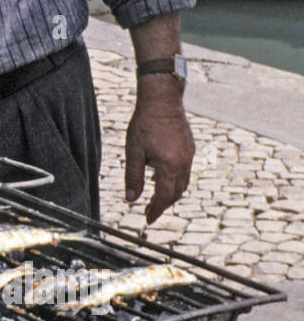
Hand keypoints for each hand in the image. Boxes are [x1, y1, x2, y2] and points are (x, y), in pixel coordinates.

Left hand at [124, 86, 194, 223]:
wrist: (162, 101)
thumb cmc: (145, 124)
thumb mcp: (134, 152)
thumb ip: (133, 177)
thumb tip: (131, 199)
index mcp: (169, 167)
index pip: (164, 197)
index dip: (156, 210)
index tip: (148, 220)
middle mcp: (183, 164)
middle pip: (177, 193)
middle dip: (164, 204)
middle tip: (150, 210)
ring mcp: (189, 155)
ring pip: (183, 183)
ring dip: (172, 193)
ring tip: (157, 198)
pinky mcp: (190, 147)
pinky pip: (186, 170)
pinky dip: (176, 180)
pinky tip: (165, 177)